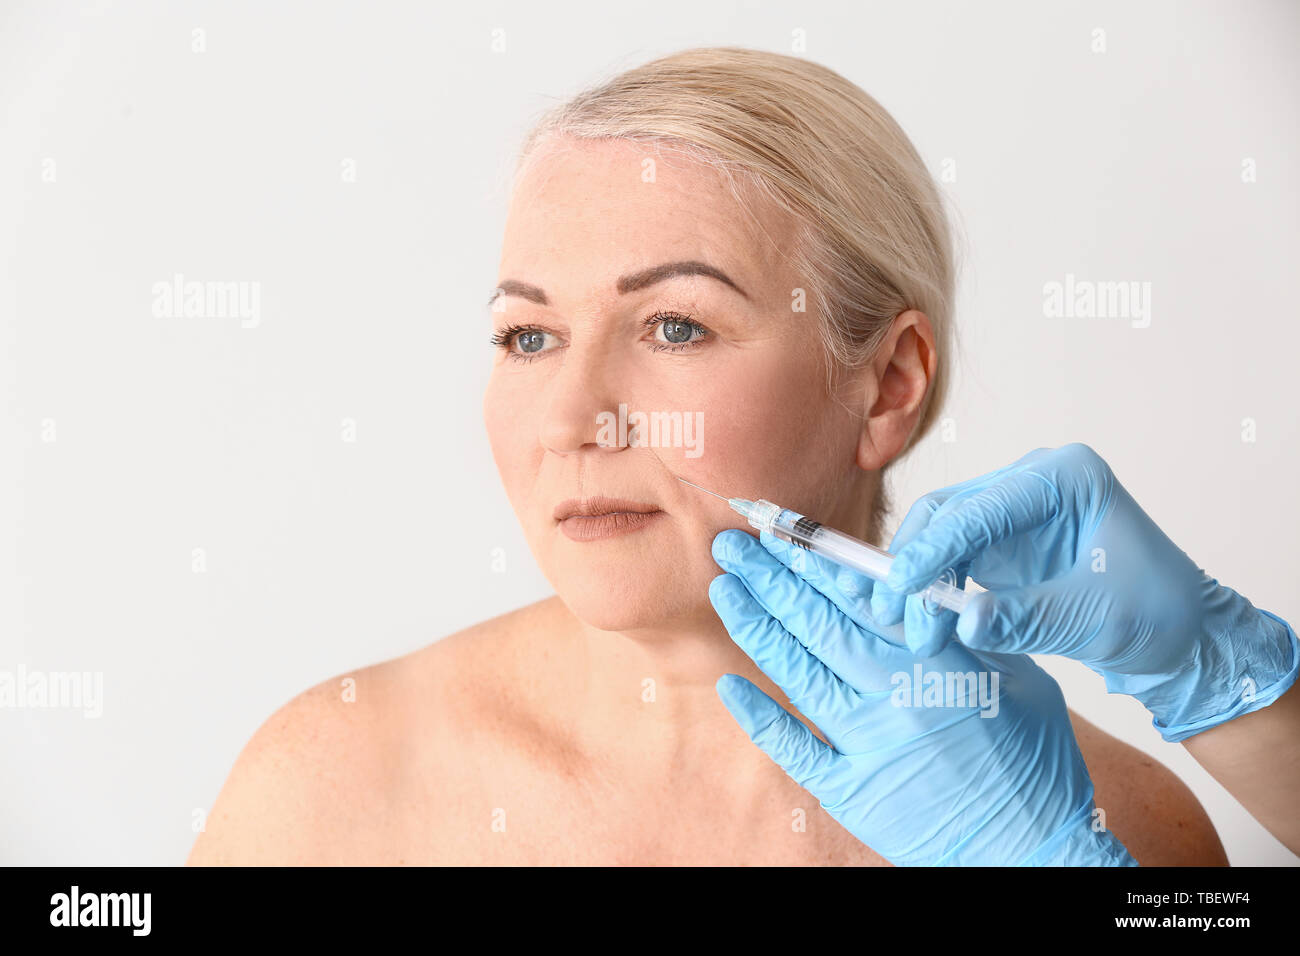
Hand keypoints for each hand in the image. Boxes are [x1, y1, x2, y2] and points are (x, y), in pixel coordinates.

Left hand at [709, 527, 1135, 865]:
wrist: (1035, 852)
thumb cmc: (1036, 766)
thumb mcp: (1020, 680)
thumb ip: (966, 636)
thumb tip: (924, 594)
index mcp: (937, 661)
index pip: (863, 596)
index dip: (817, 562)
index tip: (783, 533)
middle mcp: (895, 696)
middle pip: (819, 624)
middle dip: (771, 579)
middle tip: (732, 545)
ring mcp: (868, 744)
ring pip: (798, 672)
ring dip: (755, 626)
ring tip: (724, 588)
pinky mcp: (851, 791)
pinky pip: (794, 747)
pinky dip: (759, 716)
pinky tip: (727, 685)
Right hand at [870, 443, 1299, 741]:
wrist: (1184, 635)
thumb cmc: (1158, 613)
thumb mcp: (1095, 619)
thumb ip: (1027, 617)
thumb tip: (964, 622)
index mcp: (1067, 478)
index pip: (983, 507)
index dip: (935, 546)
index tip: (901, 585)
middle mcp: (1033, 483)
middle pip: (950, 512)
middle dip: (916, 563)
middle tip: (893, 615)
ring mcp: (1014, 512)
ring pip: (942, 534)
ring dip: (918, 581)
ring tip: (913, 633)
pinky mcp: (1003, 544)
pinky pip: (952, 558)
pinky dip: (934, 590)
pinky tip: (927, 624)